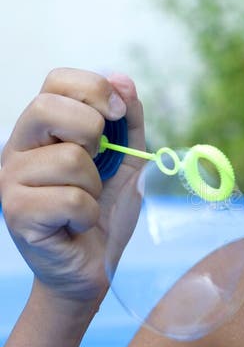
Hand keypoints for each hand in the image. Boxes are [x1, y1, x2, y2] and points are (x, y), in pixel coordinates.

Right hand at [0, 68, 144, 302]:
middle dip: (91, 131)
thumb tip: (123, 80)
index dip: (93, 88)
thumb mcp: (128, 160)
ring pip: (69, 159)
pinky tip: (77, 224)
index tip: (117, 114)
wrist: (93, 266)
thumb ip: (128, 121)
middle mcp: (18, 148)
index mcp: (42, 129)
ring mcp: (10, 180)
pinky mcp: (16, 213)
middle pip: (47, 107)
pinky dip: (87, 213)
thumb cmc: (104, 212)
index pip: (56, 81)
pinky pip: (69, 198)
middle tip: (98, 161)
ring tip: (86, 203)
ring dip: (94, 186)